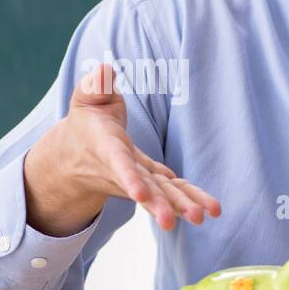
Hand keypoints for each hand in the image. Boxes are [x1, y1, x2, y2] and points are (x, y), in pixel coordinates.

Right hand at [24, 63, 221, 235]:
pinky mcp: (150, 180)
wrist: (78, 155)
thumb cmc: (86, 122)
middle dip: (161, 204)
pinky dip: (190, 198)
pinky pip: (172, 191)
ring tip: (203, 218)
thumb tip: (105, 71)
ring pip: (161, 194)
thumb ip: (94, 86)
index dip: (128, 178)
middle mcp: (122, 170)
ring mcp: (138, 178)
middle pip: (144, 188)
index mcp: (105, 147)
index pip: (117, 163)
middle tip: (179, 218)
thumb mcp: (84, 100)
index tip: (138, 194)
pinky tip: (210, 208)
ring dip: (182, 206)